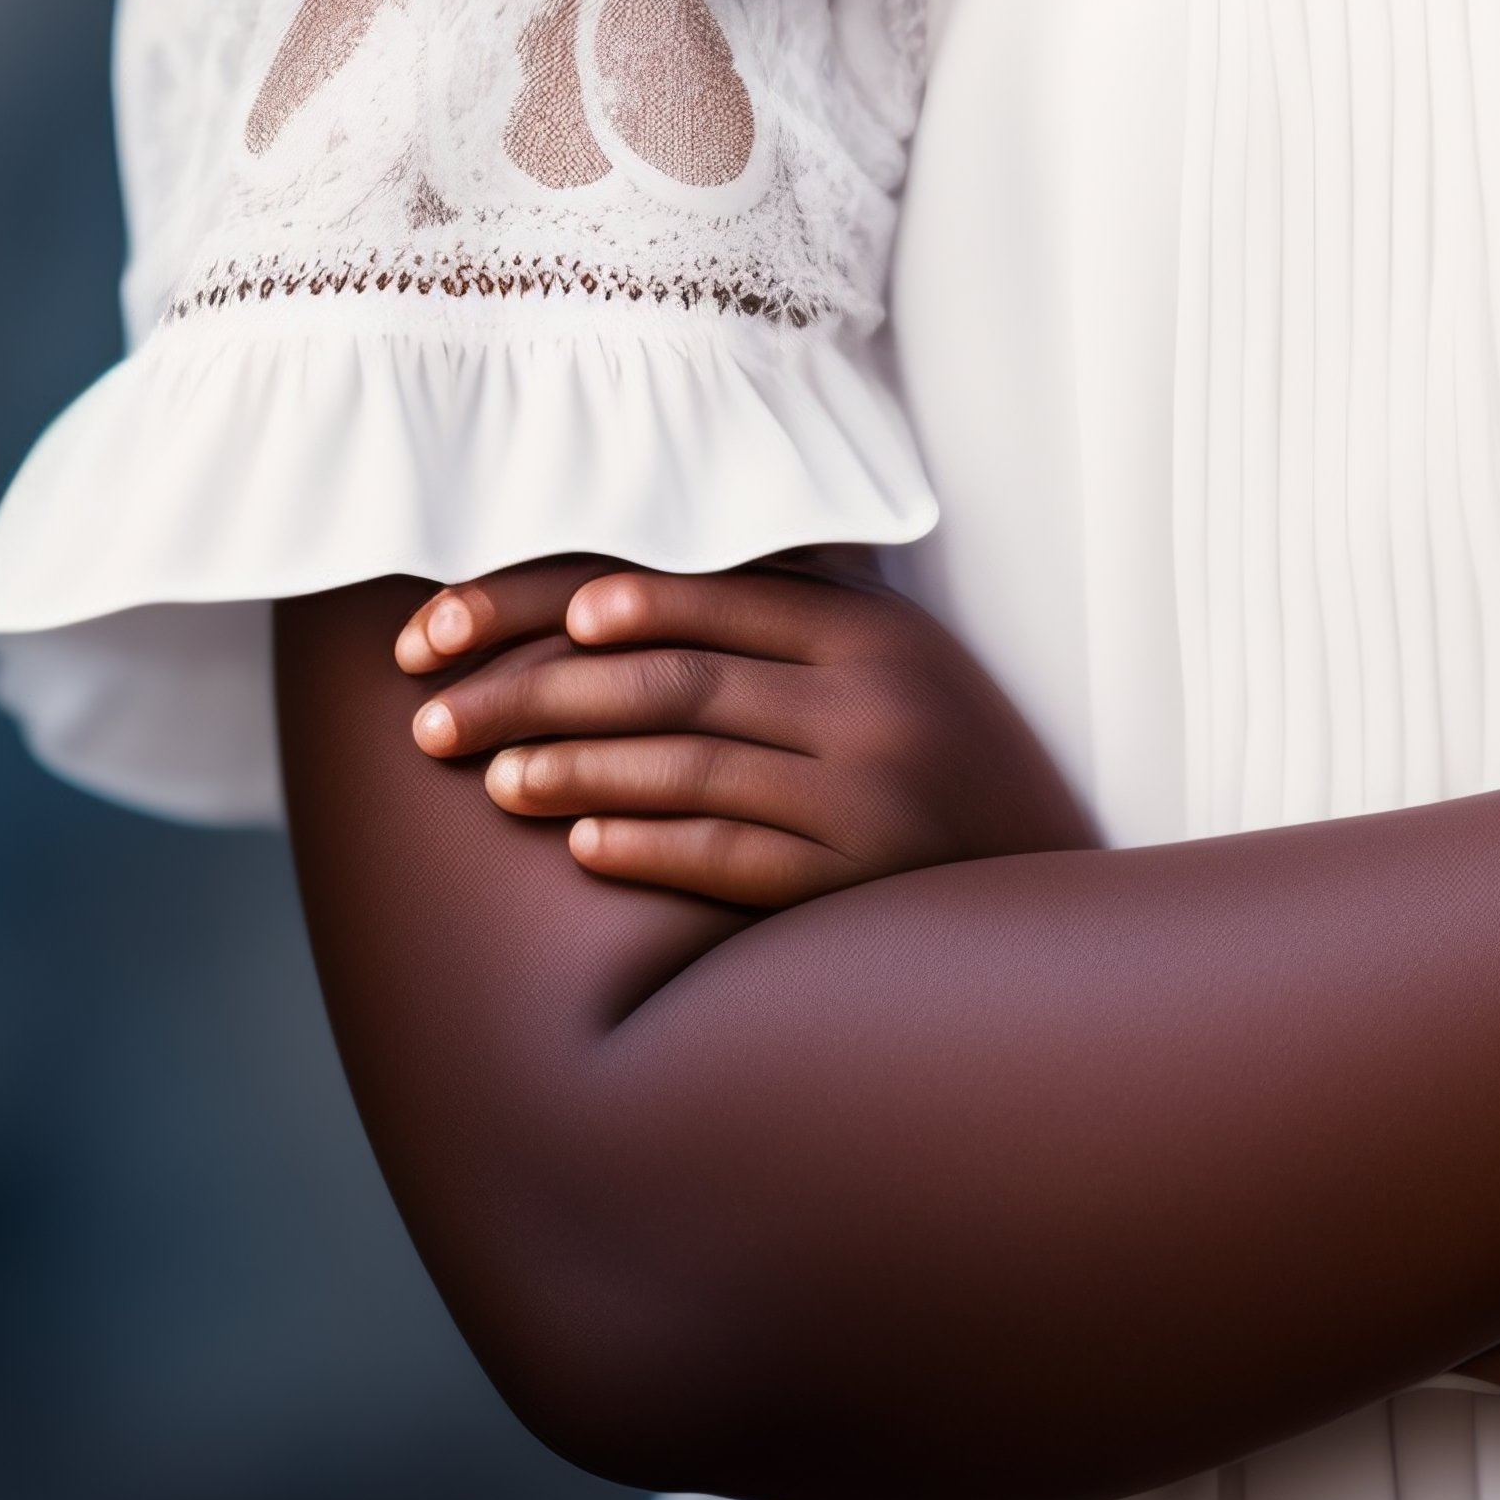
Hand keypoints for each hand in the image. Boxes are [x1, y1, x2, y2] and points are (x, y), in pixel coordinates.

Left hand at [394, 559, 1098, 906]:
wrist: (1071, 905)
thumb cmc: (953, 776)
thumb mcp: (900, 675)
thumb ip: (792, 633)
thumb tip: (609, 608)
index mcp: (873, 630)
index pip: (695, 593)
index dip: (569, 603)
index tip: (467, 622)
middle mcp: (874, 701)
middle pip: (667, 677)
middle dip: (528, 692)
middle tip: (428, 714)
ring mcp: (871, 794)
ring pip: (687, 764)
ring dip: (569, 772)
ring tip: (486, 781)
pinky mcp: (864, 883)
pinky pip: (734, 857)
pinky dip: (649, 846)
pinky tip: (579, 848)